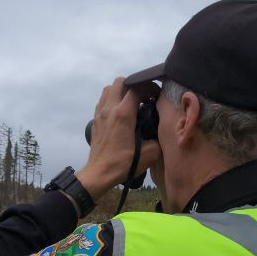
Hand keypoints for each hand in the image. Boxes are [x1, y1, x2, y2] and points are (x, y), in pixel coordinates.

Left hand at [77, 77, 161, 201]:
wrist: (100, 173)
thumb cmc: (123, 164)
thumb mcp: (149, 154)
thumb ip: (159, 139)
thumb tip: (161, 130)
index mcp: (123, 114)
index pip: (136, 87)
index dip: (148, 87)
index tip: (155, 96)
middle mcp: (110, 109)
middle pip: (120, 82)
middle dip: (134, 85)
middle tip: (143, 96)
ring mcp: (100, 113)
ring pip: (109, 89)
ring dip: (121, 91)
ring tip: (131, 101)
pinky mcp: (95, 119)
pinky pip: (103, 100)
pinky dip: (112, 99)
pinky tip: (120, 111)